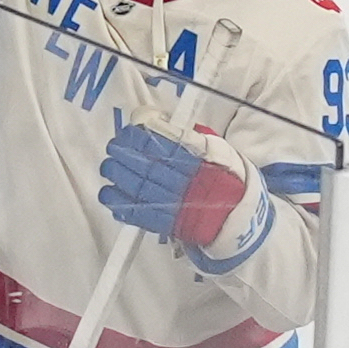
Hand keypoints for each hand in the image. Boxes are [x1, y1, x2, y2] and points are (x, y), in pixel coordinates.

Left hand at [97, 107, 247, 246]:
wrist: (239, 216)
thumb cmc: (226, 178)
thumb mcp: (218, 150)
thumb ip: (192, 137)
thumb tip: (160, 122)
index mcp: (199, 163)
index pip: (164, 147)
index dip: (141, 139)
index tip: (129, 133)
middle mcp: (187, 183)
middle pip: (148, 167)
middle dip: (125, 156)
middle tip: (113, 148)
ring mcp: (176, 205)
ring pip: (141, 189)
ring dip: (119, 177)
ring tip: (108, 168)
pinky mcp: (168, 225)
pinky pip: (141, 214)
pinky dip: (122, 205)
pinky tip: (109, 194)